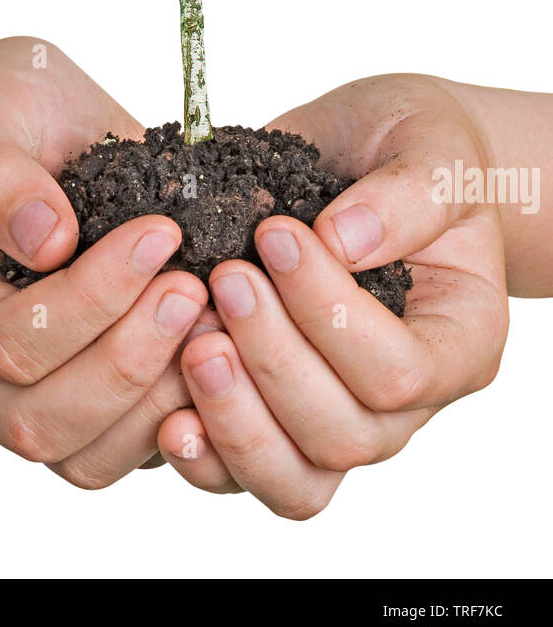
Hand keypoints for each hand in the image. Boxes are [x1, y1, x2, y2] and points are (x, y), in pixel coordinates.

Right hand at [0, 36, 206, 488]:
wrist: (33, 126)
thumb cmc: (5, 110)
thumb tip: (47, 238)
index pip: (2, 339)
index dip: (88, 299)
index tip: (159, 233)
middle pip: (38, 417)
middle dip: (129, 358)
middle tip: (196, 287)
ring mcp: (24, 394)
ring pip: (84, 455)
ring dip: (160, 397)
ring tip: (217, 321)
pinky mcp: (87, 406)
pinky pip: (127, 453)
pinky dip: (181, 418)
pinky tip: (223, 351)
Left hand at [156, 74, 508, 517]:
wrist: (373, 150)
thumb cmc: (414, 148)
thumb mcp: (431, 148)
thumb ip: (406, 196)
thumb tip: (342, 241)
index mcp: (459, 340)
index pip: (398, 371)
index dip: (329, 313)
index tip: (275, 235)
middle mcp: (406, 401)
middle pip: (341, 435)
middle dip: (272, 361)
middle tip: (224, 280)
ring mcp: (338, 417)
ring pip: (294, 479)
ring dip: (233, 418)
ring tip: (192, 343)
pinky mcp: (275, 415)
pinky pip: (240, 475)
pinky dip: (201, 454)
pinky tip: (166, 409)